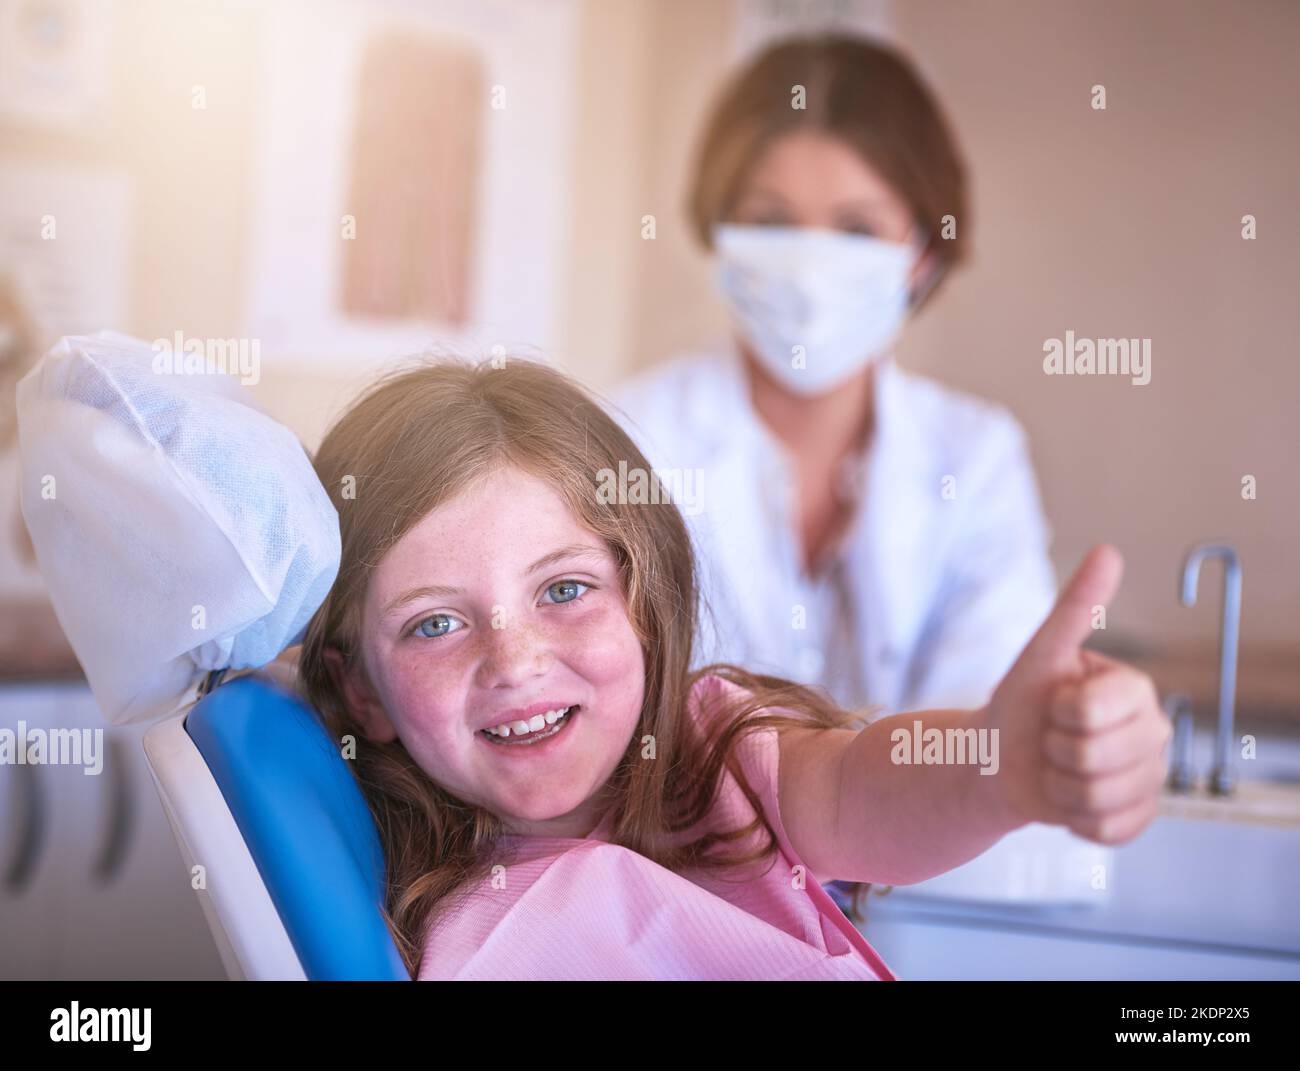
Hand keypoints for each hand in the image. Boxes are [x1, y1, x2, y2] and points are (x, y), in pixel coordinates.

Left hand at [979, 544, 1172, 843]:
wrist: (998, 761)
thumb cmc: (1019, 702)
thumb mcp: (1041, 653)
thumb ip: (1077, 607)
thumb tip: (1108, 550)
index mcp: (1136, 690)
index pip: (1093, 711)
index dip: (1059, 713)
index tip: (1052, 704)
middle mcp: (1154, 733)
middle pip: (1099, 758)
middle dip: (1055, 751)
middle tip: (1048, 739)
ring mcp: (1150, 778)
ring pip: (1101, 797)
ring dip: (1060, 787)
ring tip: (1054, 768)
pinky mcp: (1136, 818)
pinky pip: (1109, 831)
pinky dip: (1073, 820)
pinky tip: (1066, 799)